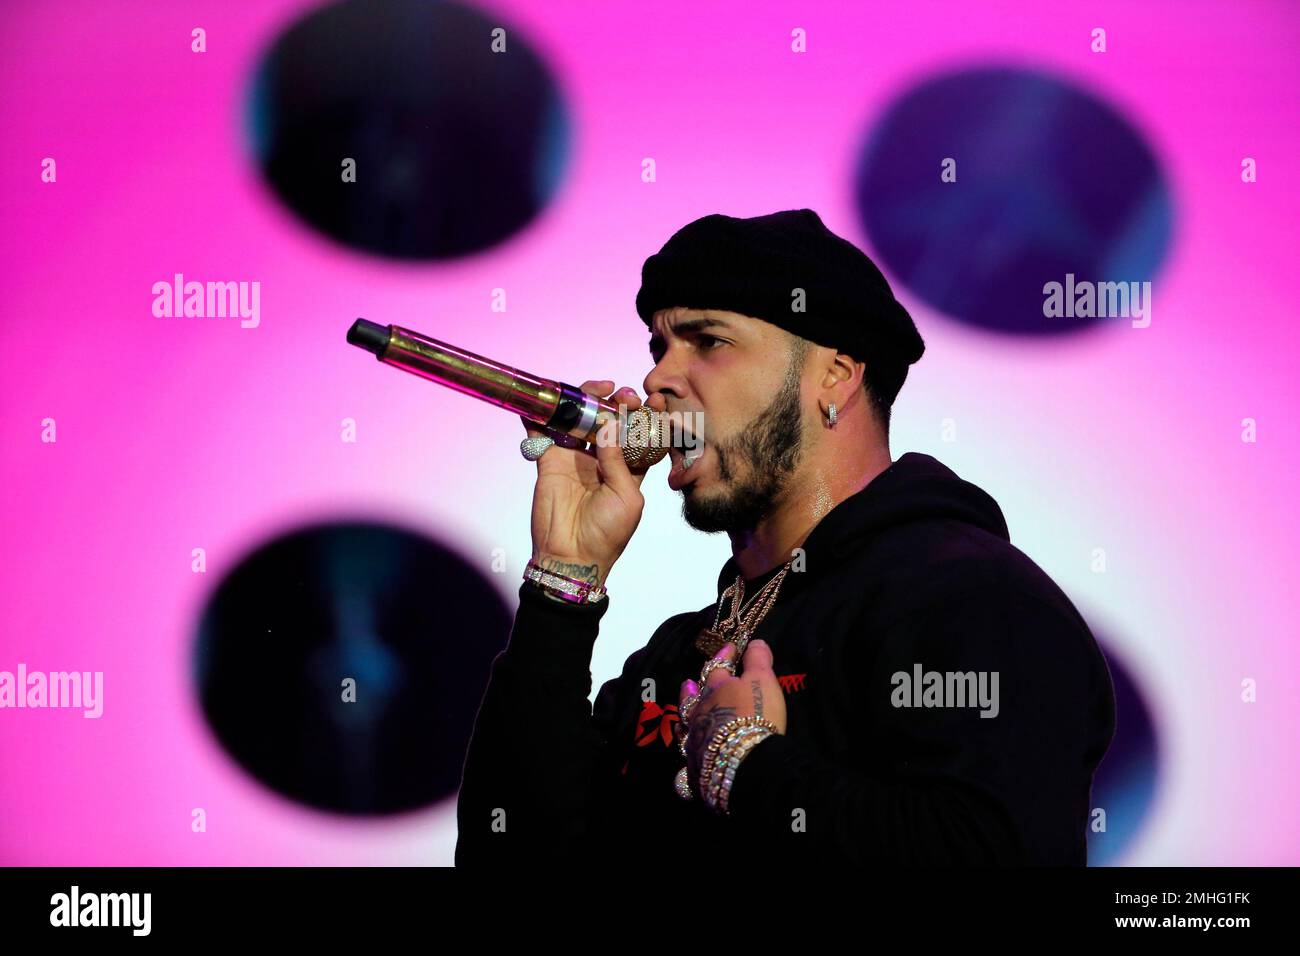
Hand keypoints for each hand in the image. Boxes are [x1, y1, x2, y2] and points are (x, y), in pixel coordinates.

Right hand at [523, 380, 651, 589]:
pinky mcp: (550, 461)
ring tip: (595, 388)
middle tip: (623, 394)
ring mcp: (575, 458)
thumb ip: (620, 462)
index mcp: (628, 469)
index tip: (653, 400)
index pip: (639, 434)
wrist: (571, 556)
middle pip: (609, 421)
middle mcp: (602, 459)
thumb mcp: (627, 498)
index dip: (646, 415)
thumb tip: (609, 427)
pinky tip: (544, 399)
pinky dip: (540, 415)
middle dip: (617, 402)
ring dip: (586, 400)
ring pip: (580, 420)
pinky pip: (544, 433)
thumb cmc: (608, 533)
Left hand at [679, 639, 786, 796]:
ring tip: (684, 716)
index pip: (718, 667)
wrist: (743, 761)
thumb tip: (754, 642)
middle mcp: (700, 711)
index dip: (724, 656)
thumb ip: (758, 660)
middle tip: (688, 683)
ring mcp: (695, 738)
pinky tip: (690, 753)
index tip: (728, 649)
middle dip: (693, 688)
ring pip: (687, 724)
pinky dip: (690, 750)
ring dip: (687, 718)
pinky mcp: (695, 765)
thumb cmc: (755, 714)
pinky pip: (689, 755)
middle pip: (693, 697)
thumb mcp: (763, 681)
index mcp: (717, 688)